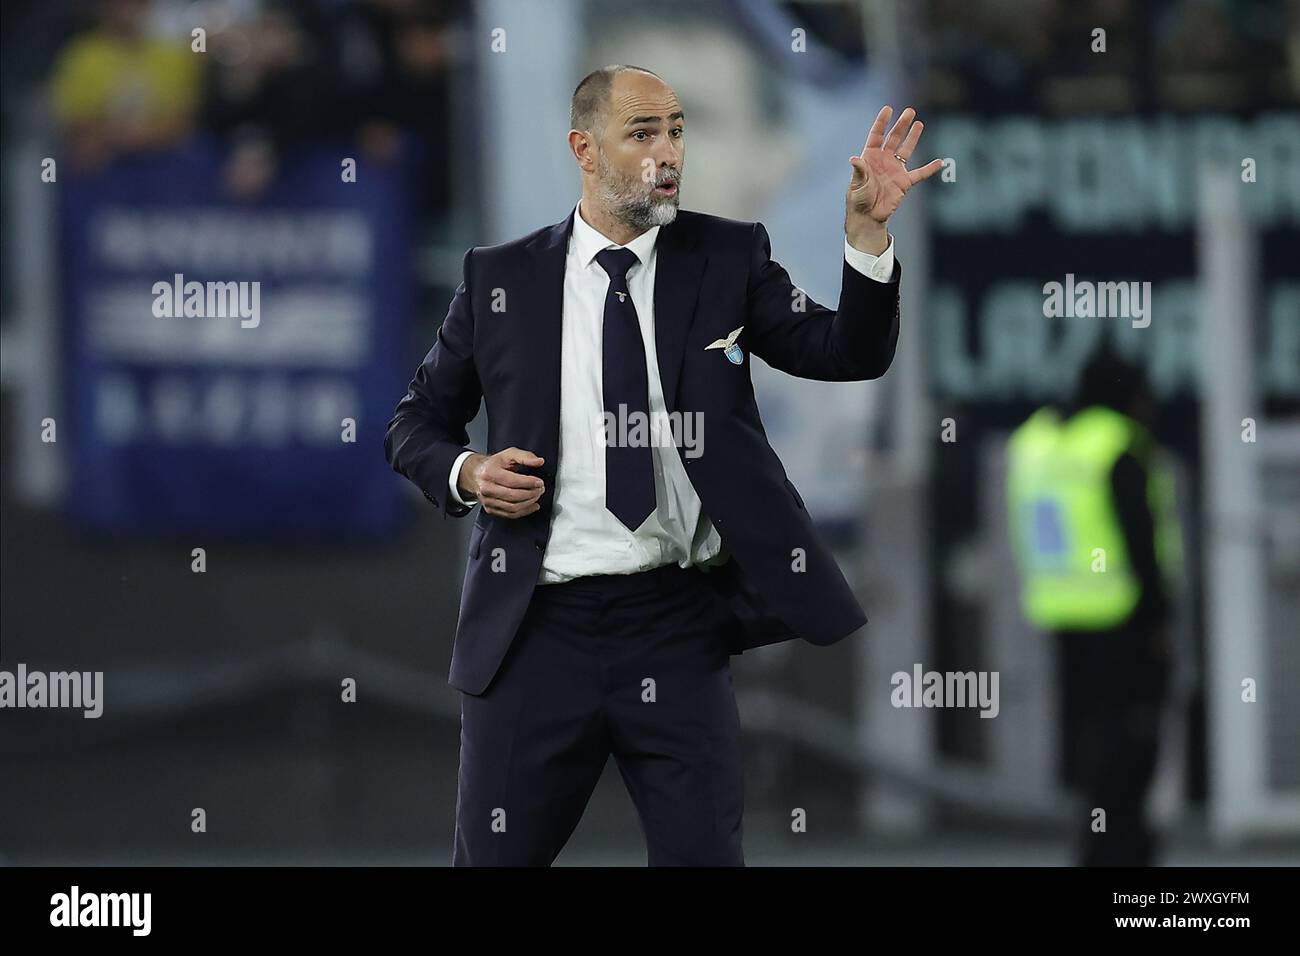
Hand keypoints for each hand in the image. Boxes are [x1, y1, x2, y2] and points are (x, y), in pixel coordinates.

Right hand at [462, 447, 545, 517]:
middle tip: (540, 489)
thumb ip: (525, 456)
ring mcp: (487, 501)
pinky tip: (532, 505)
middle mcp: (486, 488)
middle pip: (513, 496)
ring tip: (537, 495)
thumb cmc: (494, 465)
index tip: (540, 482)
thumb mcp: (509, 454)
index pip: (512, 481)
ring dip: (529, 503)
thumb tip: (539, 461)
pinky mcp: (490, 509)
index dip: (529, 482)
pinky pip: (510, 514)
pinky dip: (524, 511)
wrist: (476, 474)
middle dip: (531, 493)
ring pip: (512, 507)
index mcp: (490, 472)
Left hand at [845, 106, 943, 250]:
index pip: (877, 136)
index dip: (882, 122)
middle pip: (894, 138)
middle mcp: (883, 160)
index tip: (888, 109)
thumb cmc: (858, 199)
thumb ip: (859, 170)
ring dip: (912, 137)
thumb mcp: (857, 184)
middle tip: (910, 111)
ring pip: (906, 150)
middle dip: (901, 125)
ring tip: (919, 123)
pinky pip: (920, 173)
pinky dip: (930, 168)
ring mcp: (895, 170)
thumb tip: (854, 159)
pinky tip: (940, 162)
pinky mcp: (904, 182)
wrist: (868, 216)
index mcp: (870, 157)